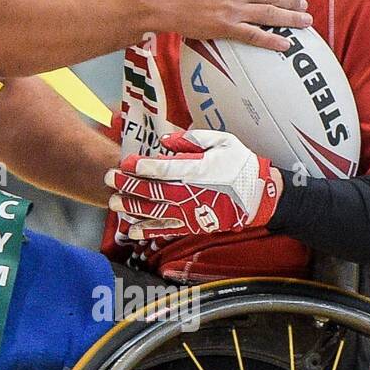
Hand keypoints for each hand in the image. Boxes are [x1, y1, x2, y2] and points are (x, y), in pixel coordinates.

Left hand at [105, 130, 282, 240]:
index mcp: (197, 171)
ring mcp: (190, 212)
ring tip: (113, 202)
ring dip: (131, 207)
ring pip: (155, 211)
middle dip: (128, 184)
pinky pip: (166, 229)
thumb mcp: (222, 141)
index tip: (124, 161)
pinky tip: (131, 230)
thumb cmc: (241, 165)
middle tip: (109, 177)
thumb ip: (191, 139)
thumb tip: (165, 140)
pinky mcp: (193, 225)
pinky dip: (147, 230)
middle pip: (152, 191)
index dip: (140, 166)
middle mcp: (190, 193)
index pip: (162, 169)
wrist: (260, 197)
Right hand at [151, 0, 311, 52]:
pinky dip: (271, 40)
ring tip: (305, 21)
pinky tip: (285, 43)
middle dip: (293, 0)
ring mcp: (234, 10)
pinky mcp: (226, 27)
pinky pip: (253, 35)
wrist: (160, 0)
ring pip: (270, 14)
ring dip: (291, 18)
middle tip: (304, 4)